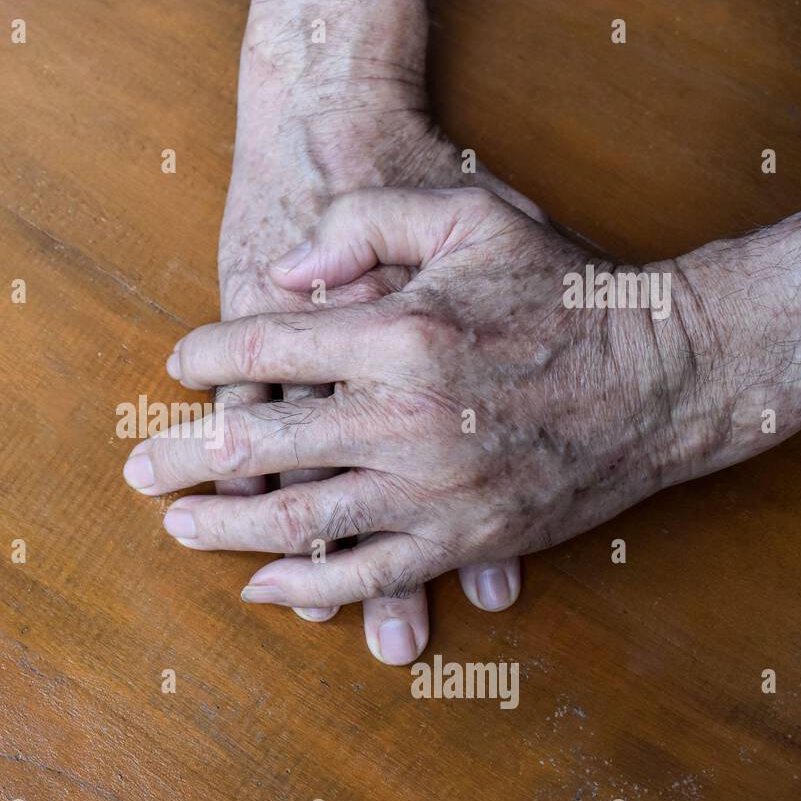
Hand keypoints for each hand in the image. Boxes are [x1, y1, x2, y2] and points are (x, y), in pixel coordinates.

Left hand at [131, 187, 727, 652]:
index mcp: (400, 334)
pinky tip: (263, 587)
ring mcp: (434, 492)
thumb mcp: (470, 212)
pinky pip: (368, 577)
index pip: (264, 346)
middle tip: (135, 471)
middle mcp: (406, 420)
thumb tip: (284, 270)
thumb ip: (366, 221)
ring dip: (225, 532)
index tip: (175, 364)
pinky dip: (308, 588)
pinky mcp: (464, 541)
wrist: (664, 374)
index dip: (204, 353)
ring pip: (300, 524)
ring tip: (177, 529)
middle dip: (183, 459)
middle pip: (260, 446)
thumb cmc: (560, 287)